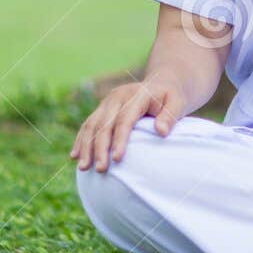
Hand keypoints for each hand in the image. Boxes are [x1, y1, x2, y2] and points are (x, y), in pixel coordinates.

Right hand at [70, 78, 185, 170]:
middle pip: (105, 124)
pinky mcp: (102, 109)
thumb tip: (161, 132)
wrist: (161, 83)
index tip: (118, 159)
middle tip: (100, 169)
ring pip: (92, 124)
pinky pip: (88, 125)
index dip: (120, 139)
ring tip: (84, 168)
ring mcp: (107, 102)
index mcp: (137, 95)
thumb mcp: (178, 103)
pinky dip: (81, 140)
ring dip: (86, 146)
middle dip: (100, 148)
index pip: (125, 119)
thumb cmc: (171, 98)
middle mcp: (118, 96)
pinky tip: (75, 156)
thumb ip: (170, 116)